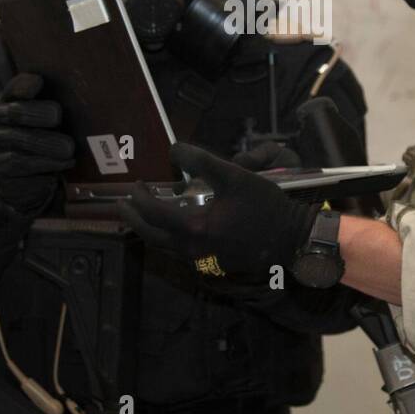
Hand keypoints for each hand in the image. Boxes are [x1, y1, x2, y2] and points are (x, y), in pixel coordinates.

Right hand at [0, 73, 74, 228]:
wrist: (16, 185)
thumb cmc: (38, 146)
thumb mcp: (43, 125)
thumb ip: (53, 111)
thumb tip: (88, 102)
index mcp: (7, 104)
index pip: (14, 89)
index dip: (25, 84)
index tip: (39, 81)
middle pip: (16, 112)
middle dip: (39, 113)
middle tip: (57, 117)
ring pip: (20, 140)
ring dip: (48, 144)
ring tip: (68, 148)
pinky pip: (24, 164)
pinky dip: (48, 163)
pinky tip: (65, 163)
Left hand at [118, 142, 316, 278]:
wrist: (291, 240)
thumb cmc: (265, 207)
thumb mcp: (235, 176)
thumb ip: (202, 162)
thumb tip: (173, 149)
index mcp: (195, 227)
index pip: (153, 212)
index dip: (139, 197)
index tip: (135, 184)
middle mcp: (192, 248)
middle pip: (151, 235)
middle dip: (134, 218)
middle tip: (123, 203)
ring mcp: (201, 260)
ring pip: (163, 247)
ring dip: (148, 230)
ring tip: (141, 214)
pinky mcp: (211, 264)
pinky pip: (178, 252)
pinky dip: (166, 238)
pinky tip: (170, 227)